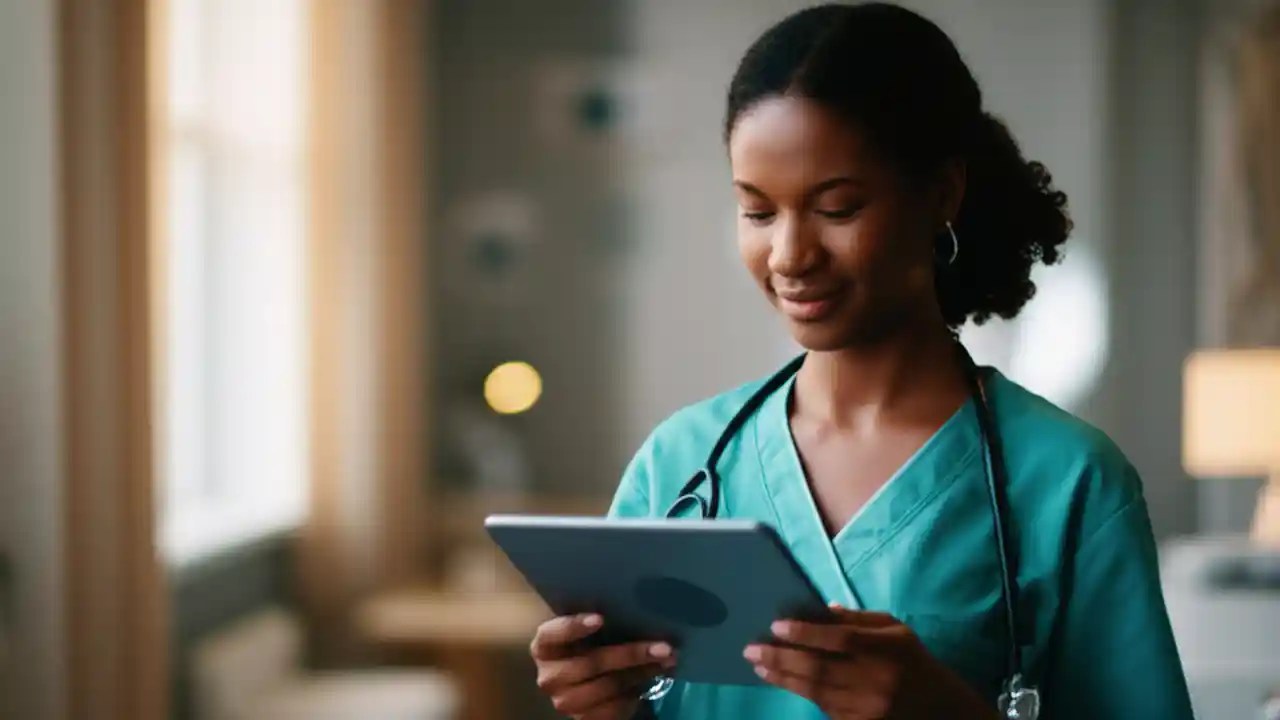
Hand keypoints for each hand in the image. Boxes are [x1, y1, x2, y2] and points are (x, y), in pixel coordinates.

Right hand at [530, 613, 676, 719]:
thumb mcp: (588, 631)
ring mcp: (564, 701)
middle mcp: (549, 676)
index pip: (552, 634)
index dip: (574, 627)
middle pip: (591, 663)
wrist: (587, 682)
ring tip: (666, 662)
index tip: (600, 618)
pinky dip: (636, 694)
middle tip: (663, 647)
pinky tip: (651, 680)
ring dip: (641, 673)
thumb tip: (638, 605)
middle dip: (630, 654)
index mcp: (544, 647)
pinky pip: (613, 709)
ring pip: (608, 687)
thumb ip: (599, 620)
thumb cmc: (589, 645)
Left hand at [743, 604, 996, 719]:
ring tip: (759, 665)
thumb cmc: (912, 661)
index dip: (806, 634)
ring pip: (816, 692)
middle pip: (820, 669)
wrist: (941, 711)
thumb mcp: (894, 631)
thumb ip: (857, 620)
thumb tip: (818, 609)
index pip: (840, 640)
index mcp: (886, 650)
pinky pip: (824, 708)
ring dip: (783, 678)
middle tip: (751, 649)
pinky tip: (782, 680)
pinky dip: (801, 692)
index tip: (776, 626)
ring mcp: (867, 708)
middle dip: (782, 659)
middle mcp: (875, 681)